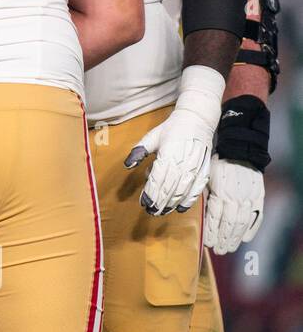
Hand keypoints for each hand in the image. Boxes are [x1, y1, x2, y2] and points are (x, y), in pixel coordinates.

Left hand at [124, 66, 222, 215]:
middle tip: (150, 212)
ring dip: (172, 203)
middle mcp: (183, 161)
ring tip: (161, 212)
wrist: (197, 119)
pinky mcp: (204, 169)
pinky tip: (180, 208)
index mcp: (169, 153)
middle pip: (170, 187)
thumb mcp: (152, 137)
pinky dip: (189, 200)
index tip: (144, 203)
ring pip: (183, 190)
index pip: (158, 178)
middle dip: (160, 201)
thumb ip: (139, 151)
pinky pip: (197, 188)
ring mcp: (195, 166)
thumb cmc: (171, 129)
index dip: (151, 192)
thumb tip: (127, 165)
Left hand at [203, 157, 264, 254]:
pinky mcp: (259, 198)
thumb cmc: (219, 164)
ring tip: (229, 248)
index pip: (215, 218)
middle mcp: (235, 199)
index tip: (207, 243)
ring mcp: (249, 199)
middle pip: (229, 224)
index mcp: (220, 193)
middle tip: (218, 251)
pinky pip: (257, 217)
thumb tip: (194, 210)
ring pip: (242, 223)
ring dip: (235, 238)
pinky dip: (252, 229)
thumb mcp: (206, 177)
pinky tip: (246, 239)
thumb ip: (203, 195)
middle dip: (222, 239)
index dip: (211, 232)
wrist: (241, 152)